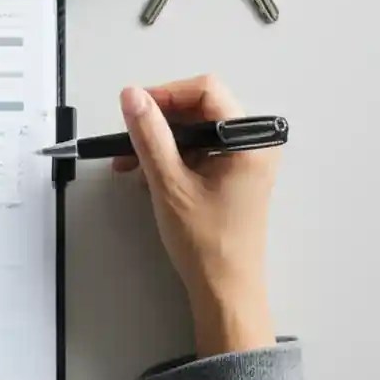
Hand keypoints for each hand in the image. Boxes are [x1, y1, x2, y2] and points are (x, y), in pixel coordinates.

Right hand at [113, 75, 278, 356]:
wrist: (224, 288)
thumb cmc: (204, 240)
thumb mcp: (169, 183)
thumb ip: (149, 134)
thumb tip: (131, 95)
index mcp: (250, 140)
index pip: (206, 90)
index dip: (165, 94)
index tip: (133, 110)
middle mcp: (254, 143)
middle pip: (199, 107)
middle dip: (158, 120)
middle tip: (125, 140)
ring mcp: (245, 158)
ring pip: (194, 128)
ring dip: (158, 140)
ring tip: (128, 164)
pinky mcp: (233, 172)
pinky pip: (198, 148)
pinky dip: (169, 155)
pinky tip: (145, 174)